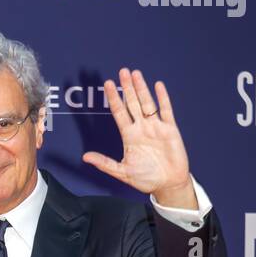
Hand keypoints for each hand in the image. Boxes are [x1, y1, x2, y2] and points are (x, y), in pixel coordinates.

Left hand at [82, 68, 196, 206]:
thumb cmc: (146, 179)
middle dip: (127, 88)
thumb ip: (104, 163)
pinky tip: (158, 86)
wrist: (168, 184)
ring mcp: (156, 127)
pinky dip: (162, 98)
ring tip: (135, 74)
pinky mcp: (170, 129)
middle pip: (132, 103)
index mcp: (129, 136)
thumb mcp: (122, 172)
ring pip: (147, 103)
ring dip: (142, 88)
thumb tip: (85, 157)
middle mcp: (141, 128)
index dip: (114, 99)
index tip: (108, 84)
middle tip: (122, 72)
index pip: (119, 113)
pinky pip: (165, 110)